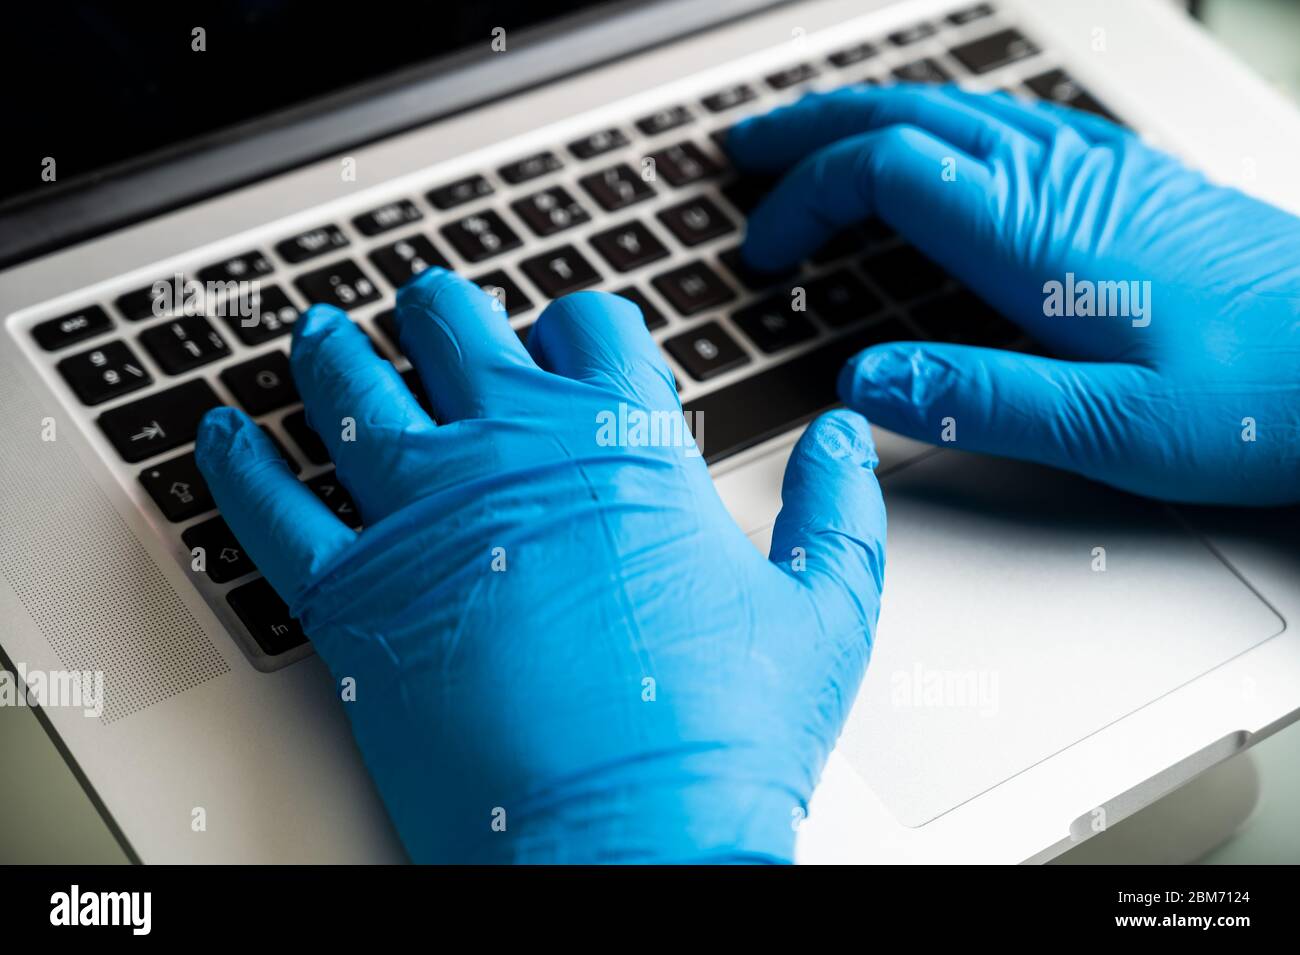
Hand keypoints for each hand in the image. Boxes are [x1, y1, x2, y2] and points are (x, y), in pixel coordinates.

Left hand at [195, 269, 885, 862]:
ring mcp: (420, 517)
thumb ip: (838, 510)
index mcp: (622, 441)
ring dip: (333, 351)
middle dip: (444, 312)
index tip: (562, 333)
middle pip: (452, 327)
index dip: (572, 318)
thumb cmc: (720, 739)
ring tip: (319, 334)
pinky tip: (224, 435)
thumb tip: (843, 440)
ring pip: (349, 387)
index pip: (584, 320)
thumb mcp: (824, 612)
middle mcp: (511, 453)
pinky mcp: (352, 597)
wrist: (626, 847)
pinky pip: (267, 504)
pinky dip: (238, 461)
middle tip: (432, 311)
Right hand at [730, 84, 1299, 505]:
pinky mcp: (1125, 184)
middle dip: (813, 128)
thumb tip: (865, 380)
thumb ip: (977, 399)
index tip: (765, 246)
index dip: (806, 197)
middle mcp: (1062, 179)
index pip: (885, 170)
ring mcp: (1097, 170)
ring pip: (958, 110)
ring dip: (872, 117)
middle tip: (749, 147)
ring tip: (818, 138)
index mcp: (1038, 233)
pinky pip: (1006, 126)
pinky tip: (937, 152)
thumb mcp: (1106, 428)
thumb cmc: (1258, 398)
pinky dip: (939, 128)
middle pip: (909, 115)